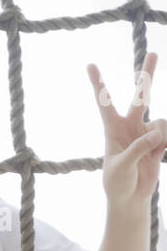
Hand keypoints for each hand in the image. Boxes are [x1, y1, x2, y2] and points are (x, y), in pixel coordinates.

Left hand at [88, 52, 166, 209]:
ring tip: (151, 154)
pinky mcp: (159, 143)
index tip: (90, 65)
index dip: (99, 84)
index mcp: (113, 128)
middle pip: (140, 96)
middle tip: (153, 52)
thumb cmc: (117, 183)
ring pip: (161, 123)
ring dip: (160, 137)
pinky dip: (166, 144)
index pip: (104, 102)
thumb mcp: (122, 167)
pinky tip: (158, 156)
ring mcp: (146, 133)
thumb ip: (138, 149)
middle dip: (148, 74)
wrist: (130, 198)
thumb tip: (154, 133)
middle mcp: (130, 126)